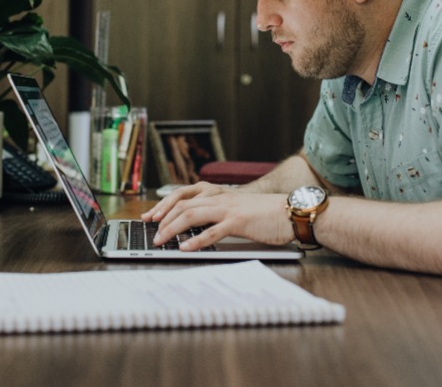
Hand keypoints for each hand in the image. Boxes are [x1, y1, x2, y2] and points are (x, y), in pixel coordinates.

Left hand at [142, 182, 292, 250]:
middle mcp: (220, 197)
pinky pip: (212, 231)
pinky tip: (185, 248)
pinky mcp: (238, 222)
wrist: (291, 211)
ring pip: (192, 215)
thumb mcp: (237, 208)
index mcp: (218, 193)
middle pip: (182, 204)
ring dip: (172, 228)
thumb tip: (196, 226)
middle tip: (150, 231)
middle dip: (162, 218)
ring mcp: (229, 208)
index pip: (183, 194)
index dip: (164, 204)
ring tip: (161, 240)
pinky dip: (195, 240)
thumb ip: (218, 213)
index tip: (150, 216)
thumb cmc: (266, 213)